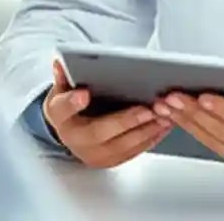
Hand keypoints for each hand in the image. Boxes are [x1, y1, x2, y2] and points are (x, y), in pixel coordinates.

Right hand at [43, 60, 172, 168]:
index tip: (83, 94)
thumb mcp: (62, 88)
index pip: (62, 110)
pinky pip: (133, 152)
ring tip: (162, 116)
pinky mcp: (110, 161)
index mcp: (60, 117)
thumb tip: (60, 61)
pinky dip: (150, 139)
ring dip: (145, 131)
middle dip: (125, 122)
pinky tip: (163, 126)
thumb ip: (64, 75)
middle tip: (147, 110)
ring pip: (121, 145)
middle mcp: (75, 140)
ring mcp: (93, 154)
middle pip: (99, 133)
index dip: (72, 103)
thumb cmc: (70, 108)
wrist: (71, 132)